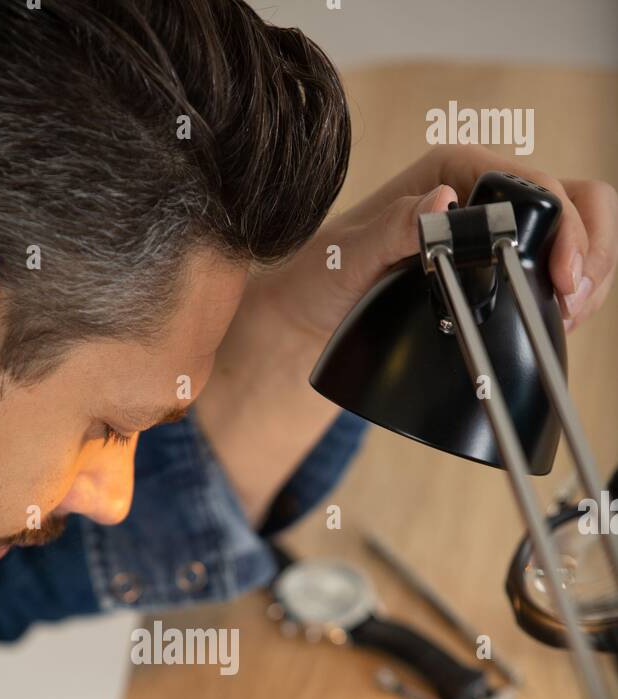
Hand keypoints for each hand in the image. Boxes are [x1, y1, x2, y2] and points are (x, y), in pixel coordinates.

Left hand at [256, 145, 616, 342]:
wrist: (313, 312)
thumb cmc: (323, 276)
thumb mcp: (348, 254)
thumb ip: (392, 227)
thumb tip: (442, 200)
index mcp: (453, 172)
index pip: (535, 184)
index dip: (562, 226)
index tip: (562, 277)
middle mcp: (480, 193)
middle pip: (572, 201)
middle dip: (589, 249)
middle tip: (571, 302)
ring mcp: (494, 229)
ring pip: (574, 233)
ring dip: (587, 274)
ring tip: (566, 317)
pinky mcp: (497, 264)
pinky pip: (554, 268)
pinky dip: (567, 295)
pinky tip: (552, 323)